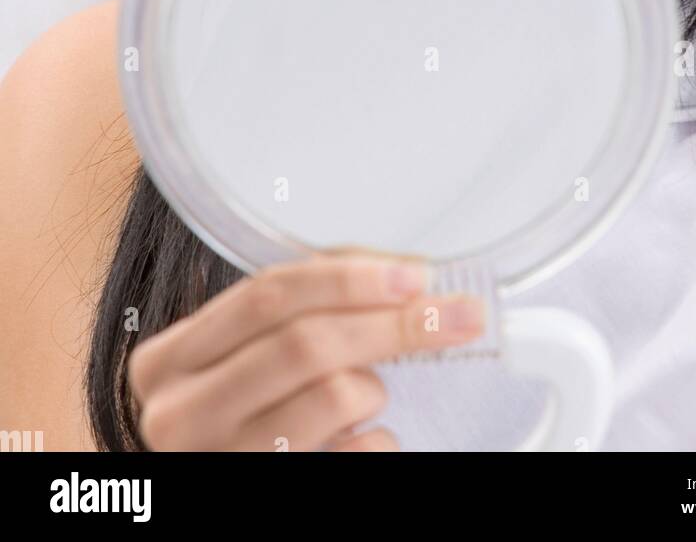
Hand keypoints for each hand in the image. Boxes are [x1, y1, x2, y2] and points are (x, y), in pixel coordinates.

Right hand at [128, 253, 485, 451]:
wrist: (210, 481)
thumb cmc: (234, 417)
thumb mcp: (238, 359)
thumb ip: (291, 313)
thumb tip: (396, 272)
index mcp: (170, 359)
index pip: (267, 294)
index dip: (347, 278)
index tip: (413, 274)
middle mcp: (181, 413)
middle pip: (306, 343)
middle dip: (391, 323)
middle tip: (455, 316)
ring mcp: (220, 461)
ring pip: (332, 396)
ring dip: (373, 388)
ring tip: (371, 394)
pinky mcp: (263, 494)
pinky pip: (350, 456)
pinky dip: (377, 441)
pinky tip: (369, 438)